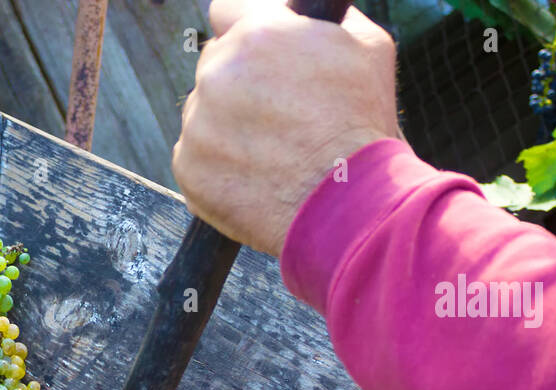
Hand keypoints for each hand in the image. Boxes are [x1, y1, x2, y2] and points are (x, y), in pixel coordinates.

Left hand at [172, 0, 402, 256]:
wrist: (347, 205)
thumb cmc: (362, 127)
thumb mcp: (367, 48)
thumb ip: (327, 20)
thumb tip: (307, 12)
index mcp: (258, 33)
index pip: (226, 11)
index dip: (244, 30)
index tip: (255, 53)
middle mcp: (218, 73)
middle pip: (215, 65)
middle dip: (240, 83)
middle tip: (277, 115)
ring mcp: (198, 123)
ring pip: (204, 113)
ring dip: (228, 127)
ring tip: (272, 153)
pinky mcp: (188, 167)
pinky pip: (195, 157)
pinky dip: (218, 167)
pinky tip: (255, 177)